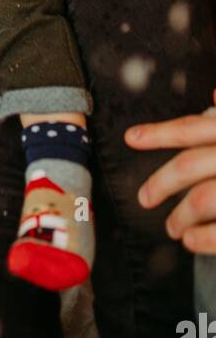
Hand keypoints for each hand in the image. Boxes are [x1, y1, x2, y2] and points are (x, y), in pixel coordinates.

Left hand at [127, 91, 215, 252]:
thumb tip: (213, 94)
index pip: (192, 129)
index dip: (159, 133)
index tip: (130, 138)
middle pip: (189, 165)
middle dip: (161, 183)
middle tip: (144, 199)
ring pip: (202, 199)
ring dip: (181, 216)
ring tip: (172, 229)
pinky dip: (202, 239)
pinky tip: (190, 242)